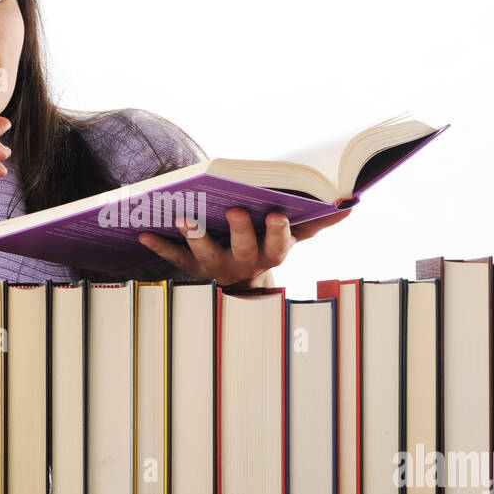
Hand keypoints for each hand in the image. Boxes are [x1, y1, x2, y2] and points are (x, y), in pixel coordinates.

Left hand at [136, 206, 352, 288]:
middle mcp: (245, 262)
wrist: (240, 289)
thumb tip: (351, 204)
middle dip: (240, 230)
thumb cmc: (267, 248)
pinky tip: (142, 233)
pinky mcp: (192, 268)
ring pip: (205, 253)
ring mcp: (217, 266)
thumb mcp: (294, 237)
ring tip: (183, 217)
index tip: (278, 214)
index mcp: (271, 253)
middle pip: (243, 247)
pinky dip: (158, 246)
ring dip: (194, 235)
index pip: (279, 243)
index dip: (278, 231)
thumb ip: (318, 222)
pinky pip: (174, 258)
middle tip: (234, 210)